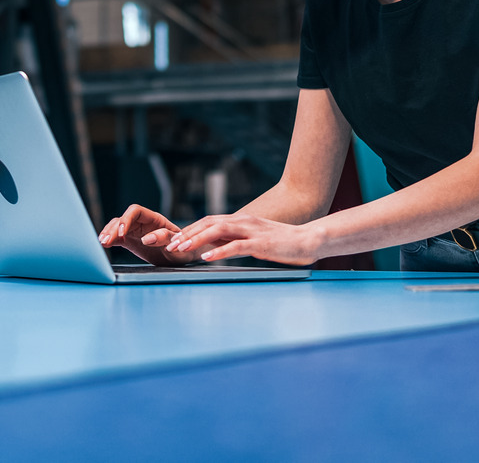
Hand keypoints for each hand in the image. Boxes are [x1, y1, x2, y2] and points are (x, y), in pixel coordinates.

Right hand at [98, 204, 196, 265]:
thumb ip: (164, 238)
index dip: (126, 219)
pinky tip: (103, 243)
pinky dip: (110, 239)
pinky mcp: (131, 240)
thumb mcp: (177, 245)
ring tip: (102, 243)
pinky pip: (117, 236)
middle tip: (105, 241)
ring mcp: (136, 231)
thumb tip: (147, 238)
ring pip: (118, 226)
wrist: (182, 257)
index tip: (122, 232)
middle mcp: (143, 222)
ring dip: (109, 233)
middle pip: (123, 219)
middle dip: (113, 228)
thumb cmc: (182, 249)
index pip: (136, 211)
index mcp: (155, 219)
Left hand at [165, 213, 321, 265]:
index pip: (209, 221)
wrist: (308, 239)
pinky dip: (219, 252)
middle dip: (187, 233)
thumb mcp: (254, 240)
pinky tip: (207, 258)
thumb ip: (235, 240)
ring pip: (218, 231)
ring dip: (197, 240)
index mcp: (241, 220)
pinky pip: (236, 246)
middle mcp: (243, 221)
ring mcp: (252, 231)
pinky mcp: (261, 244)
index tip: (174, 240)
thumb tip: (214, 247)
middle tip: (170, 244)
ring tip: (182, 249)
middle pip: (208, 223)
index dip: (190, 229)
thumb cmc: (282, 243)